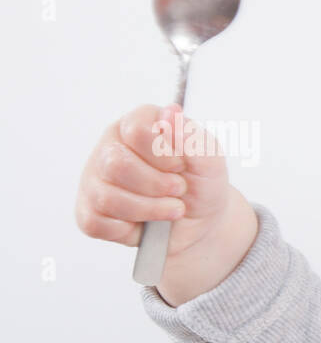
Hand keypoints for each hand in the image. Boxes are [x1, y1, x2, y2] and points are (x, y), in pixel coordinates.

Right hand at [75, 103, 231, 258]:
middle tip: (179, 188)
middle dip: (157, 185)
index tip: (181, 165)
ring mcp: (95, 179)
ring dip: (150, 209)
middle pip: (116, 164)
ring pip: (107, 197)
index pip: (135, 129)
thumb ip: (192, 137)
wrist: (202, 223)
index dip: (164, 153)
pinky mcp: (89, 211)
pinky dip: (130, 229)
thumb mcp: (210, 160)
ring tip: (173, 208)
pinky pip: (96, 223)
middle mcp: (110, 147)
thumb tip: (170, 113)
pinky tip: (147, 222)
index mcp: (137, 125)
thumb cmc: (202, 184)